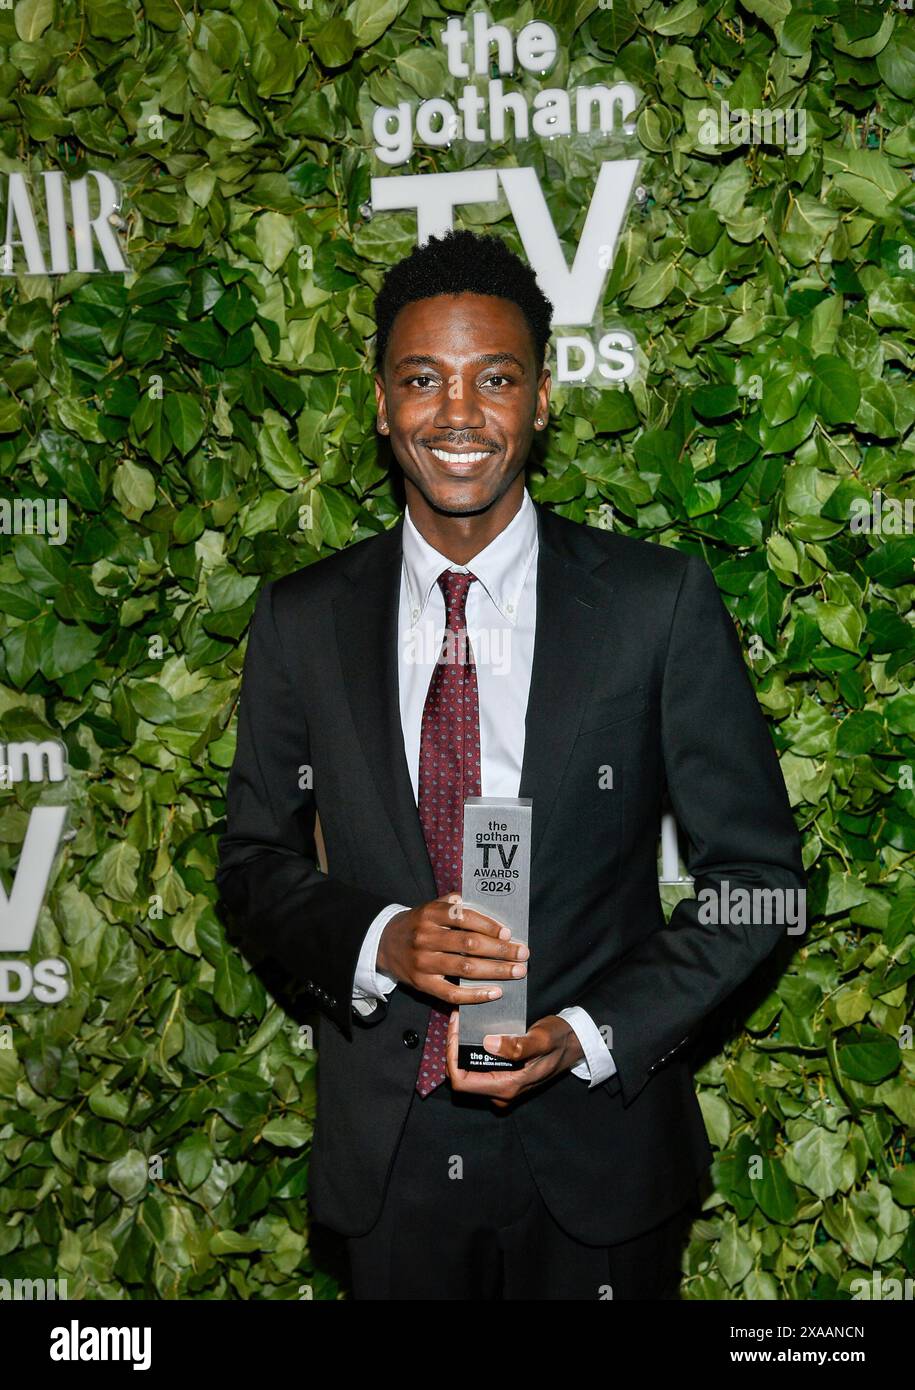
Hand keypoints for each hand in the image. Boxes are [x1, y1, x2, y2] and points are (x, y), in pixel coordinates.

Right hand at [377, 893, 527, 1006]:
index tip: (508, 932)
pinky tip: (495, 992)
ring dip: (495, 971)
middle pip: (469, 944)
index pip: (464, 918)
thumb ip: (454, 904)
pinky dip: (476, 995)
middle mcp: (425, 937)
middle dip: (501, 950)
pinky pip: (452, 993)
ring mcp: (423, 962)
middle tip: (523, 954)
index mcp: (430, 914)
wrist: (384, 944)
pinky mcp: (422, 984)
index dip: (488, 925)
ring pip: (465, 968)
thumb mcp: (430, 906)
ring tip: (517, 971)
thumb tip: (486, 902)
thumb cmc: (417, 924)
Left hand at [446, 1011, 584, 1108]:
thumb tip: (488, 1044)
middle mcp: (502, 1092)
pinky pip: (478, 1068)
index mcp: (508, 1086)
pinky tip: (473, 1030)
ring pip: (468, 1073)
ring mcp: (502, 1087)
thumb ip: (517, 1046)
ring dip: (461, 1049)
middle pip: (462, 1078)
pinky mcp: (504, 1078)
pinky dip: (471, 1050)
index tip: (455, 1031)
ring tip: (463, 1022)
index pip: (463, 1082)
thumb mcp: (541, 1039)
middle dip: (453, 1050)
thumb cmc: (559, 1039)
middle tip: (457, 1021)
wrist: (575, 1044)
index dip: (451, 1058)